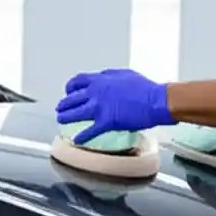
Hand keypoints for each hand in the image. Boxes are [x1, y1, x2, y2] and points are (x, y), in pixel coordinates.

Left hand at [56, 68, 175, 143]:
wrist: (155, 101)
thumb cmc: (144, 88)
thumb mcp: (124, 75)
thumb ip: (110, 77)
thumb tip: (103, 79)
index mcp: (100, 80)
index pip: (78, 81)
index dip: (70, 87)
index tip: (68, 91)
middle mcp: (96, 92)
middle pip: (72, 98)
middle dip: (64, 104)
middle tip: (60, 108)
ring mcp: (100, 107)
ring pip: (76, 113)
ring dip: (66, 117)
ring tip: (61, 120)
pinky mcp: (106, 122)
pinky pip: (90, 131)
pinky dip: (82, 136)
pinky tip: (77, 140)